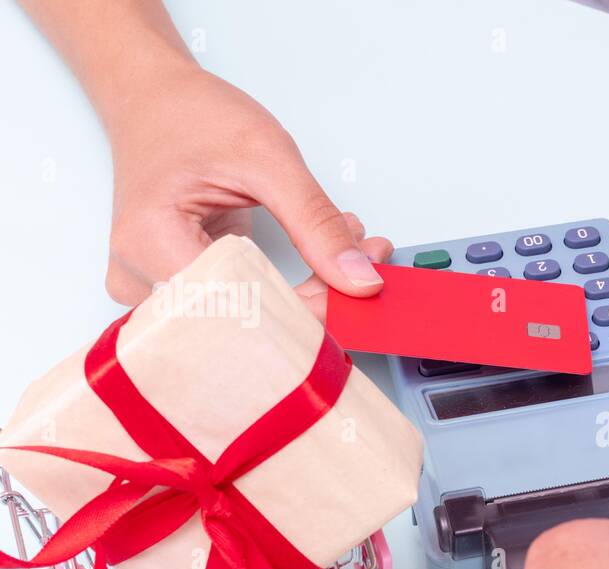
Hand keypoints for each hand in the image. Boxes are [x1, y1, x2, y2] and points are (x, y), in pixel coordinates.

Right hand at [103, 62, 389, 317]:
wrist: (154, 100)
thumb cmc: (191, 116)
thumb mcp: (268, 158)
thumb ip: (316, 223)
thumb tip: (360, 281)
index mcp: (150, 243)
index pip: (240, 308)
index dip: (307, 309)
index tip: (358, 286)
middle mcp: (142, 278)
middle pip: (244, 324)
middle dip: (316, 300)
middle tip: (363, 258)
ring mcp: (158, 290)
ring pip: (248, 322)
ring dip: (308, 293)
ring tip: (346, 246)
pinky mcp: (183, 290)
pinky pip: (243, 308)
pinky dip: (291, 287)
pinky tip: (319, 254)